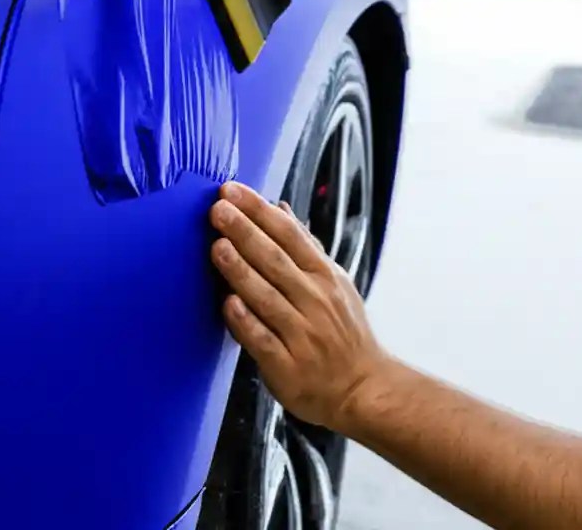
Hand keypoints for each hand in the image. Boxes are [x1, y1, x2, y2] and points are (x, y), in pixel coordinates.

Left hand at [209, 181, 393, 432]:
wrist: (364, 389)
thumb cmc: (344, 333)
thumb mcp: (334, 283)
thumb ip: (304, 246)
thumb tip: (280, 207)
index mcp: (324, 277)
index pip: (289, 235)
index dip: (259, 211)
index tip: (233, 191)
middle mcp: (315, 301)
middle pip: (276, 261)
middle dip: (246, 232)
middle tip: (218, 208)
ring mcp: (301, 334)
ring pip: (267, 297)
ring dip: (241, 271)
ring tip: (217, 246)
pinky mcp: (287, 365)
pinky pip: (263, 340)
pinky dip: (246, 322)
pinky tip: (228, 304)